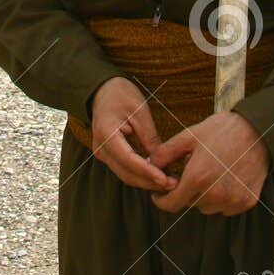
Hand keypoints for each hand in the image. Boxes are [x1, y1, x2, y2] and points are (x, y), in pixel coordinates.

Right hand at [89, 77, 175, 192]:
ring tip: (169, 182)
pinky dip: (141, 174)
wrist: (104, 90)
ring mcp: (103, 153)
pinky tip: (158, 175)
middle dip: (150, 181)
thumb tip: (162, 162)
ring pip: (126, 175)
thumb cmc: (122, 95)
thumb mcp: (140, 111)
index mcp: (106, 133)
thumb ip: (150, 137)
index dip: (147, 172)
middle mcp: (100, 147)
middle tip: (173, 184)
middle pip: (126, 173)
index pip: (128, 159)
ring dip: (147, 181)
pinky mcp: (109, 155)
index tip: (165, 179)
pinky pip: (125, 169)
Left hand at [149, 112, 269, 216]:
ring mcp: (232, 200)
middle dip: (186, 191)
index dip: (162, 200)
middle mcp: (215, 195)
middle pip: (190, 203)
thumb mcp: (190, 135)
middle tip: (191, 171)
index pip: (172, 204)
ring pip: (207, 207)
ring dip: (204, 196)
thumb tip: (150, 165)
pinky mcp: (246, 202)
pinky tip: (225, 178)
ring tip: (211, 172)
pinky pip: (225, 207)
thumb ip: (166, 152)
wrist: (258, 131)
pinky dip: (222, 197)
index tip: (159, 195)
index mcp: (198, 178)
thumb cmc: (223, 131)